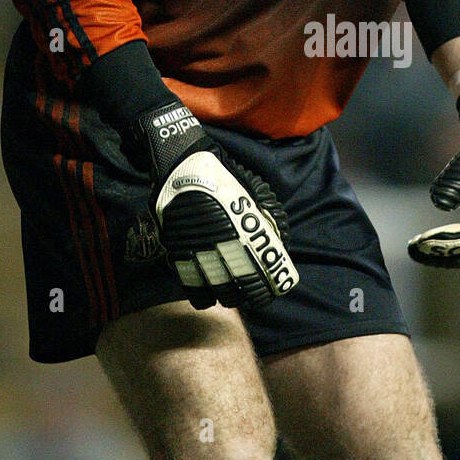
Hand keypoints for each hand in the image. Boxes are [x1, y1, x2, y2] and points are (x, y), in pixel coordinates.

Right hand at [136, 102, 298, 308]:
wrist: (181, 161)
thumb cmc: (222, 174)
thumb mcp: (254, 189)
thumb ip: (269, 216)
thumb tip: (280, 241)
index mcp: (246, 226)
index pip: (266, 267)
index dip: (274, 283)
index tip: (276, 287)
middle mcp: (225, 242)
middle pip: (245, 283)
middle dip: (255, 294)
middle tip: (258, 295)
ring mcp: (200, 248)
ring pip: (220, 288)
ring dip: (231, 297)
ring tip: (236, 297)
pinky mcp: (178, 250)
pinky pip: (191, 283)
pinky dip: (202, 296)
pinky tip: (210, 298)